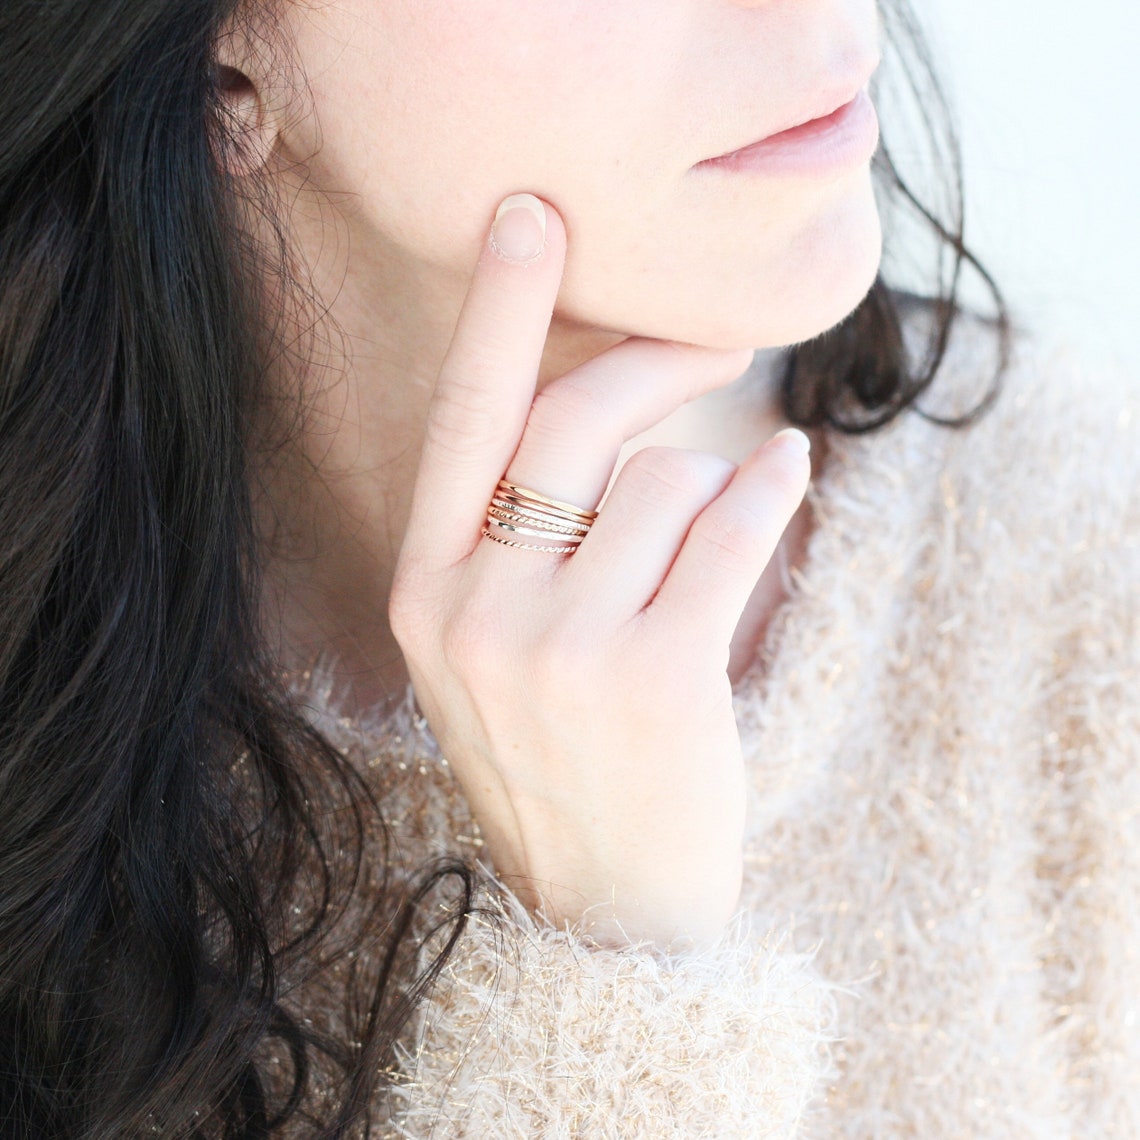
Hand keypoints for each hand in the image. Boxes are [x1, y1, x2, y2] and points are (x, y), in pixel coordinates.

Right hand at [388, 194, 810, 949]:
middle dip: (656, 362)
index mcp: (424, 590)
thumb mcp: (492, 653)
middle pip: (576, 419)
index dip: (500, 309)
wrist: (602, 910)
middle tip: (711, 343)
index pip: (461, 418)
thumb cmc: (559, 761)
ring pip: (666, 478)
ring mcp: (560, 645)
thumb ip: (517, 538)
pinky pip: (730, 526)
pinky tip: (790, 473)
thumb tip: (615, 407)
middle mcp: (476, 608)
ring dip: (707, 489)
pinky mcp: (656, 673)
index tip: (531, 216)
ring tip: (706, 544)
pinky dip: (772, 489)